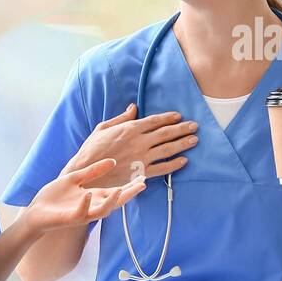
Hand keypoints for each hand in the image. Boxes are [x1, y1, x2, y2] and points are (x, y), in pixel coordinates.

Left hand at [25, 157, 146, 231]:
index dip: (130, 185)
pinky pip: (80, 212)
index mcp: (93, 196)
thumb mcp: (74, 178)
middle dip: (128, 194)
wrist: (36, 212)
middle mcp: (91, 206)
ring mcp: (82, 213)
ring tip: (120, 190)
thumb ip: (92, 171)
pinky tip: (87, 193)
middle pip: (115, 202)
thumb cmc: (54, 197)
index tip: (143, 177)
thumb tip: (112, 161)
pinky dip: (84, 204)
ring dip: (111, 201)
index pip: (116, 191)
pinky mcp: (70, 218)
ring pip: (102, 211)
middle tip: (141, 185)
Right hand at [66, 103, 197, 186]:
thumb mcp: (102, 128)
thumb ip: (121, 118)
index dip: (169, 118)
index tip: (179, 116)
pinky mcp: (141, 172)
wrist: (86, 172)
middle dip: (182, 128)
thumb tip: (134, 107)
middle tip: (195, 126)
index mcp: (129, 129)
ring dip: (183, 143)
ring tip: (194, 140)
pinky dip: (174, 164)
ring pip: (168, 149)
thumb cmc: (91, 150)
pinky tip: (184, 161)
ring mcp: (141, 158)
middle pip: (166, 133)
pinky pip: (162, 168)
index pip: (155, 121)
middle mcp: (139, 142)